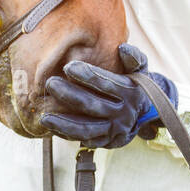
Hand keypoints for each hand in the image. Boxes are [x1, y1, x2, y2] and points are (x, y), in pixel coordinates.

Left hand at [40, 43, 178, 148]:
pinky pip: (84, 140)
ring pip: (87, 129)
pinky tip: (51, 127)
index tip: (68, 67)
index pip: (108, 85)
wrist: (145, 113)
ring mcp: (114, 130)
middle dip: (70, 95)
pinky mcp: (106, 142)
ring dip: (64, 124)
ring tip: (44, 117)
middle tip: (50, 83)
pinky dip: (67, 135)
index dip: (89, 76)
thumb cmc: (135, 83)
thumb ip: (133, 58)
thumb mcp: (140, 69)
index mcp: (131, 93)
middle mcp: (123, 114)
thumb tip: (122, 49)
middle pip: (94, 106)